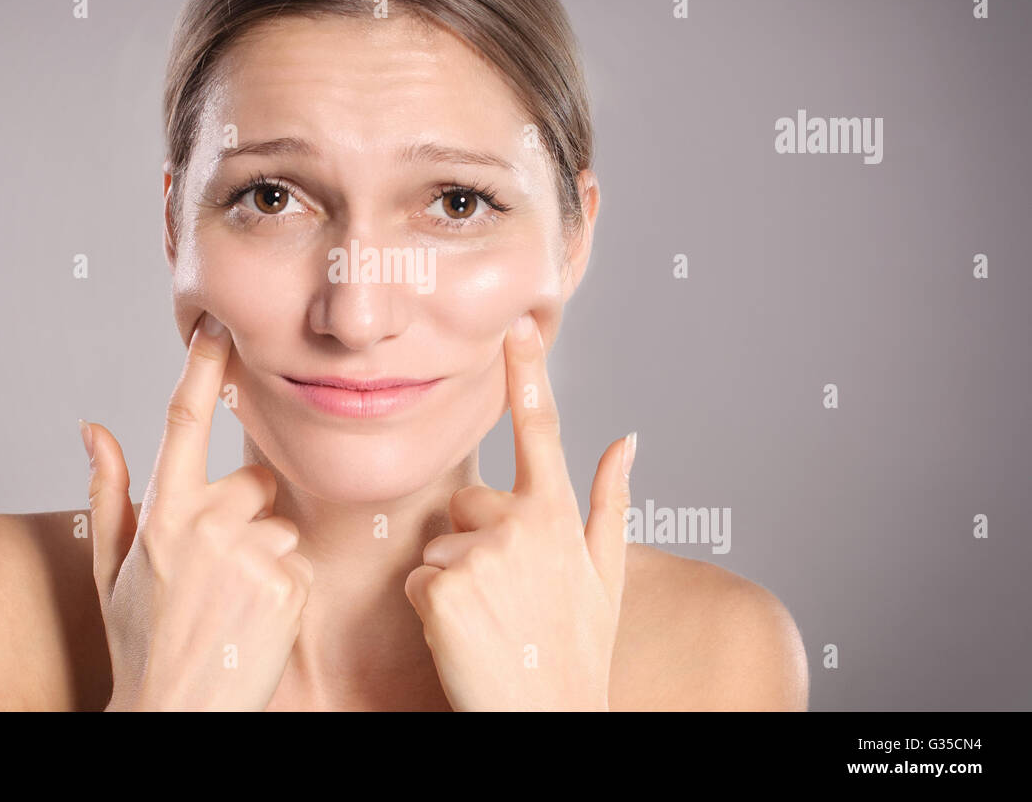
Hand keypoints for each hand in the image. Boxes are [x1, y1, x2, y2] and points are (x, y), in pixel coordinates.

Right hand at [83, 313, 312, 709]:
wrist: (174, 714)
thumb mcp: (112, 566)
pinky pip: (299, 561)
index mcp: (163, 514)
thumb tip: (93, 427)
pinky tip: (254, 619)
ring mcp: (253, 555)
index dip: (202, 367)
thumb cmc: (140, 640)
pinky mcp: (291, 585)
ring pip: (280, 525)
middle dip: (243, 514)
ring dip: (265, 554)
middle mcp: (208, 526)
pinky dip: (285, 586)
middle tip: (216, 570)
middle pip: (254, 483)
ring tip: (231, 603)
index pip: (183, 422)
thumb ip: (108, 489)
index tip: (216, 325)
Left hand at [404, 311, 635, 709]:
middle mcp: (523, 525)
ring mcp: (482, 554)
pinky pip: (419, 579)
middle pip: (464, 501)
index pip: (542, 430)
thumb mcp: (607, 578)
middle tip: (505, 598)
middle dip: (472, 541)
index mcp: (560, 516)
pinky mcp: (445, 586)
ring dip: (453, 582)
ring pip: (438, 544)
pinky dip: (432, 611)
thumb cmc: (578, 653)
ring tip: (491, 622)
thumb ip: (612, 502)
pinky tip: (467, 636)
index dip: (529, 374)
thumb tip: (627, 439)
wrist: (549, 720)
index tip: (517, 326)